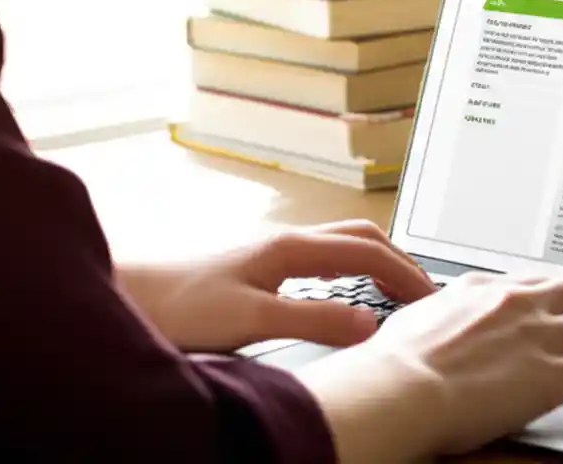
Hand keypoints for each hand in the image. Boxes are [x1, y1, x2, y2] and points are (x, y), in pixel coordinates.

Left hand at [117, 220, 434, 350]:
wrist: (127, 294)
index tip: (435, 302)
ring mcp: (270, 251)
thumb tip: (371, 325)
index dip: (408, 277)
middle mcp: (285, 241)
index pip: (370, 253)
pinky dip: (351, 272)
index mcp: (292, 248)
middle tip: (427, 294)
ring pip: (341, 245)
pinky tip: (344, 296)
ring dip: (377, 262)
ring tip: (398, 293)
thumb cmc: (177, 304)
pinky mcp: (257, 266)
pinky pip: (321, 260)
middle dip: (401, 261)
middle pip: (361, 238)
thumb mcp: (252, 319)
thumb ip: (314, 320)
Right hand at [297, 271, 562, 462]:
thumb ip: (439, 316)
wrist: (400, 388)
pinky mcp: (557, 373)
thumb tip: (434, 321)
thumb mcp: (415, 320)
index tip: (560, 310)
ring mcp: (540, 334)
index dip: (555, 298)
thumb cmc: (395, 364)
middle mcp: (518, 303)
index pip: (534, 282)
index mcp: (481, 289)